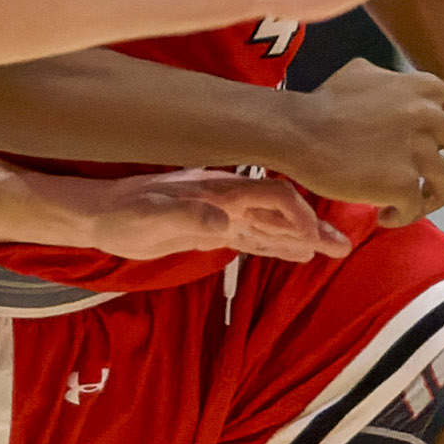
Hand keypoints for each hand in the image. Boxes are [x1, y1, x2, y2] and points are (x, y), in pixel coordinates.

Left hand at [68, 168, 351, 262]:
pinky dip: (278, 245)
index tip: (314, 238)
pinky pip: (253, 236)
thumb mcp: (149, 217)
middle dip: (313, 227)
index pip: (272, 196)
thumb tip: (225, 223)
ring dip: (302, 237)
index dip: (297, 214)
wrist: (99, 214)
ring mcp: (221, 213)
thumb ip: (187, 216)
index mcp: (219, 190)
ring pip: (271, 224)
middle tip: (344, 246)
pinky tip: (295, 254)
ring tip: (334, 250)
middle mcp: (227, 198)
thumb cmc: (122, 214)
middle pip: (281, 209)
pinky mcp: (212, 229)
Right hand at [279, 58, 443, 227]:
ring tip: (408, 203)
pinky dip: (402, 216)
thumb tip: (402, 89)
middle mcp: (431, 116)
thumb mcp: (364, 73)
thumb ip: (395, 81)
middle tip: (433, 179)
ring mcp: (418, 151)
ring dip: (432, 198)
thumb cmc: (323, 103)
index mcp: (426, 89)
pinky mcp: (403, 183)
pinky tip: (384, 214)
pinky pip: (417, 210)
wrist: (297, 131)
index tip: (437, 148)